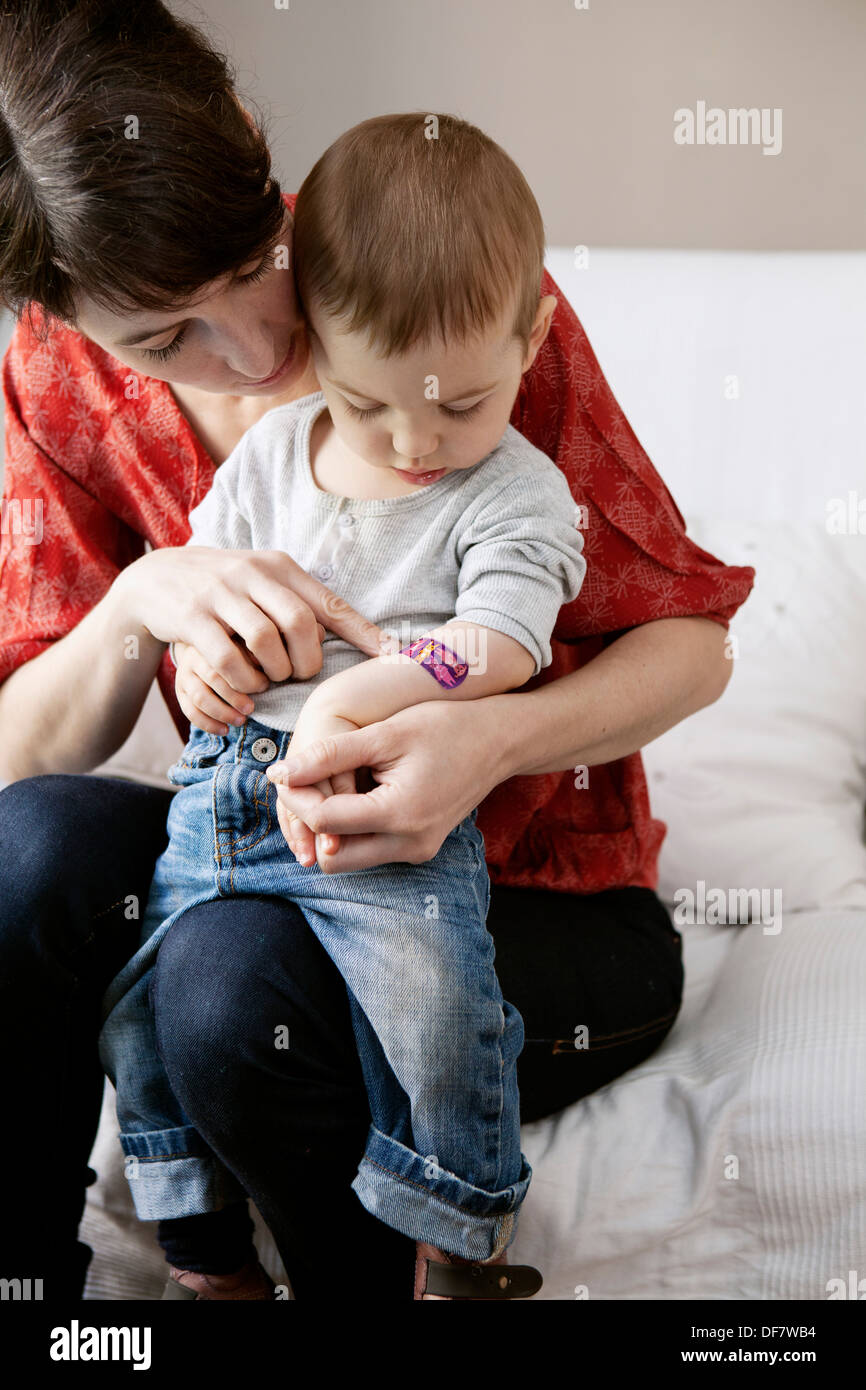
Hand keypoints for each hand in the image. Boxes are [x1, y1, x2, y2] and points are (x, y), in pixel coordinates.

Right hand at [117, 544, 389, 691]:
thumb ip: (301, 601)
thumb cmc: (224, 588)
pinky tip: (246, 687)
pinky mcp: (191, 617)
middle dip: (308, 659)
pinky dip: (243, 681)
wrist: (155, 578)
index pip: (329, 601)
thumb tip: (355, 631)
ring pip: (265, 640)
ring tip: (272, 679)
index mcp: (279, 566)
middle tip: (303, 675)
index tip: (392, 654)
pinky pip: (227, 658)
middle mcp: (252, 574)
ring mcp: (219, 593)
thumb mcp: (263, 582)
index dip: (362, 631)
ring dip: (275, 671)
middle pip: (300, 622)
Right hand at [173, 637, 270, 733]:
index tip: (265, 686)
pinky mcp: (179, 690)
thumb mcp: (245, 644)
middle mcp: (194, 655)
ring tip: (241, 720)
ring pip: (200, 697)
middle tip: (251, 709)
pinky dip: (208, 724)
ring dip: (222, 712)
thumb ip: (254, 653)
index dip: (248, 676)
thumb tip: (268, 668)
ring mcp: (184, 673)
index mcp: (213, 639)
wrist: (207, 645)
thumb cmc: (235, 647)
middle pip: (213, 678)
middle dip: (235, 697)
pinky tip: (224, 730)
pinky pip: (190, 711)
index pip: (228, 659)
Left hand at [264, 697, 515, 872]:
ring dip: (330, 831)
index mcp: (400, 815)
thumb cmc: (445, 727)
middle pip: (331, 858)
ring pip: (348, 860)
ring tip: (329, 786)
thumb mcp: (385, 734)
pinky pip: (370, 852)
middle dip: (310, 824)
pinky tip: (355, 794)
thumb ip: (330, 755)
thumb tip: (280, 773)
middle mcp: (409, 845)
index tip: (284, 771)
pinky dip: (352, 831)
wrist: (499, 741)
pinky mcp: (420, 849)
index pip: (324, 822)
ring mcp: (417, 852)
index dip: (296, 797)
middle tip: (305, 785)